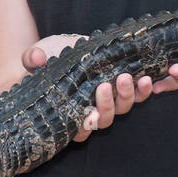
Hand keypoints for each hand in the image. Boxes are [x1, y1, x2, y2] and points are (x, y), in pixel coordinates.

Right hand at [22, 34, 155, 141]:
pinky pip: (138, 96)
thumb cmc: (49, 55)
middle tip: (104, 86)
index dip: (84, 128)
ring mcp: (110, 101)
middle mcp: (91, 111)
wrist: (70, 46)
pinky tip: (145, 79)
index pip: (78, 130)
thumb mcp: (38, 53)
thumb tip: (35, 58)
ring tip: (126, 77)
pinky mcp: (123, 87)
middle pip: (104, 121)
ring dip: (126, 96)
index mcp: (69, 111)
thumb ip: (33, 57)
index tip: (88, 116)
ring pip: (122, 109)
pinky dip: (143, 91)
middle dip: (106, 107)